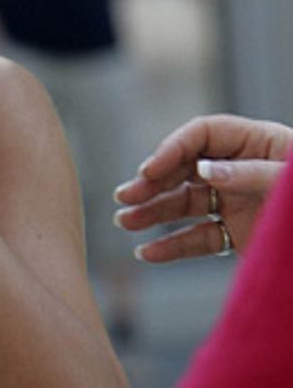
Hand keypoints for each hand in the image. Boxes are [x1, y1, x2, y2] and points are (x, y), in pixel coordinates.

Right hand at [114, 113, 291, 261]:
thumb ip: (252, 174)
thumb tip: (205, 170)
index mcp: (261, 143)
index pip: (204, 134)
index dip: (174, 148)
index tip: (151, 170)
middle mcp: (244, 169)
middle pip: (187, 167)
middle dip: (154, 182)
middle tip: (127, 197)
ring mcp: (240, 203)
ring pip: (186, 203)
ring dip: (154, 212)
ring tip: (125, 222)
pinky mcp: (241, 235)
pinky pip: (200, 238)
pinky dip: (173, 246)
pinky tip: (148, 253)